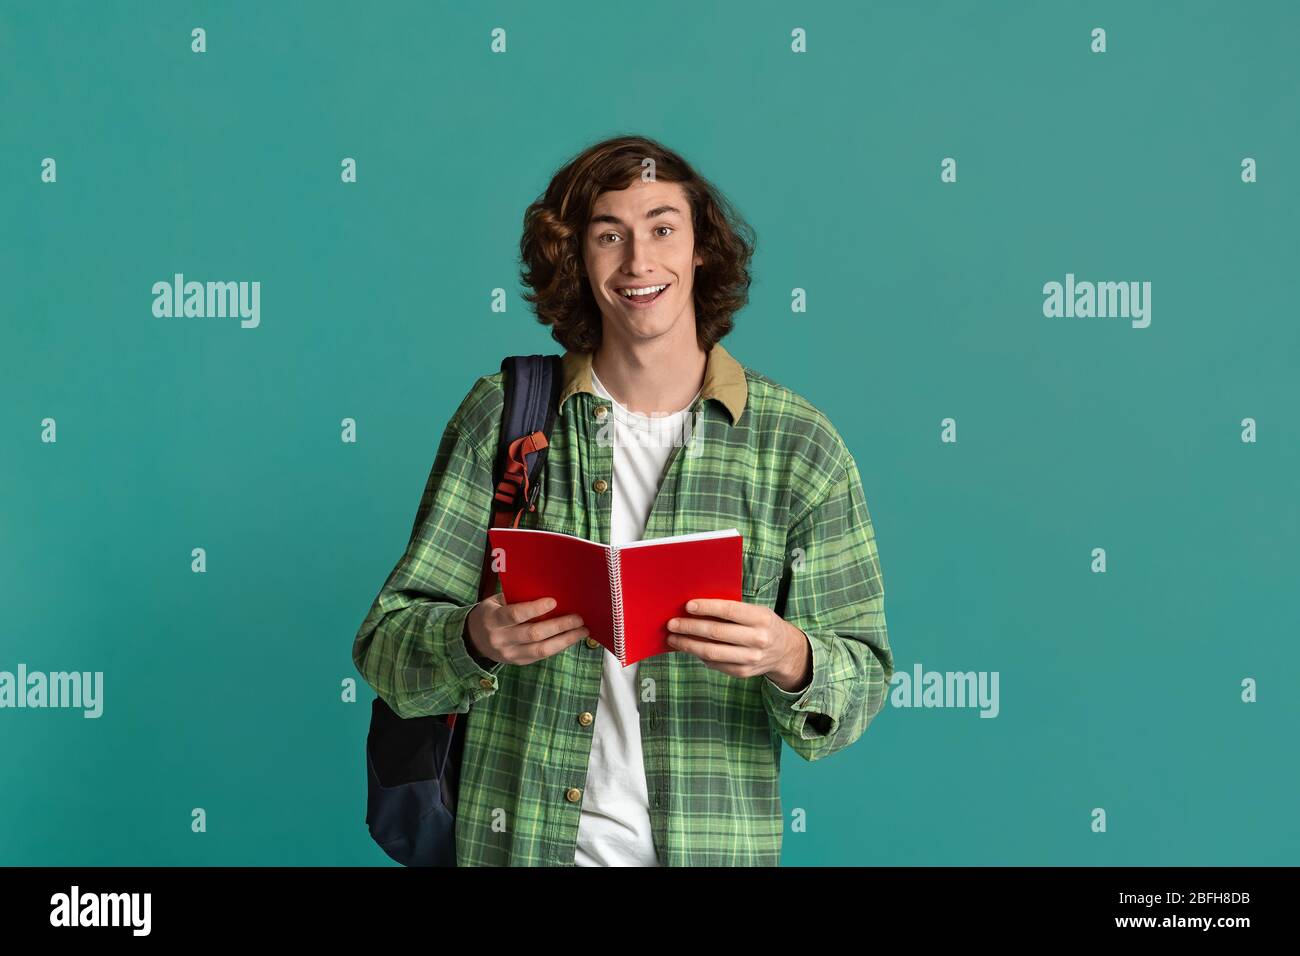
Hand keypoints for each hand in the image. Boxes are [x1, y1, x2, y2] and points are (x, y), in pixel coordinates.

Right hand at [464, 594, 588, 665]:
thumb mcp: (496, 601)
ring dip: (565, 640)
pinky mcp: (519, 662)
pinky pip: (542, 655)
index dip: (535, 609)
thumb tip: (546, 588)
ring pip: (541, 649)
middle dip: (559, 625)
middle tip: (578, 617)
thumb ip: (516, 597)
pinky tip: (571, 638)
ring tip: (582, 630)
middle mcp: (500, 639)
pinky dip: (559, 646)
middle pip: (533, 634)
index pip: (515, 615)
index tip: (553, 601)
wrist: (473, 640)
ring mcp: (509, 654)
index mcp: (492, 620)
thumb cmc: (491, 613)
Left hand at [666, 599, 811, 690]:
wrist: (784, 650)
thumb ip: (732, 610)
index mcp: (761, 618)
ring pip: (712, 652)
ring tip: (673, 638)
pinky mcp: (742, 672)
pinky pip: (715, 664)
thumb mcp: (756, 611)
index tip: (688, 606)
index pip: (730, 611)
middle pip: (717, 633)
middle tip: (672, 623)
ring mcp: (751, 658)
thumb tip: (696, 609)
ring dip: (688, 645)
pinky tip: (688, 648)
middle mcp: (758, 639)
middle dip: (690, 628)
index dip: (707, 608)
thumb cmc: (763, 624)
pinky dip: (698, 655)